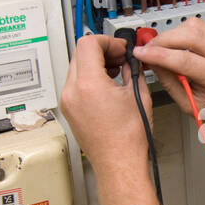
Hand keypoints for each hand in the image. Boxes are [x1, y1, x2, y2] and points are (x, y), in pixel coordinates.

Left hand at [59, 34, 152, 175]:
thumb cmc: (128, 138)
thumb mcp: (137, 95)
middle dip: (101, 50)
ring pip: (76, 67)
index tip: (119, 47)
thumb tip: (129, 60)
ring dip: (94, 63)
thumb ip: (131, 70)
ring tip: (115, 71)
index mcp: (88, 84)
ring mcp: (67, 101)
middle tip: (119, 56)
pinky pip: (75, 83)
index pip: (88, 43)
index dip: (107, 41)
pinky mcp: (69, 110)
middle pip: (79, 52)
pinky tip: (107, 84)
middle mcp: (72, 92)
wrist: (119, 162)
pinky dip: (89, 77)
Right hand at [132, 17, 204, 118]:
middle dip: (162, 40)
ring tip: (162, 49)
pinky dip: (181, 33)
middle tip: (148, 49)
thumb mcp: (190, 105)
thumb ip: (170, 82)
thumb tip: (152, 62)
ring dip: (171, 35)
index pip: (184, 59)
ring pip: (192, 25)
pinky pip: (197, 26)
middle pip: (188, 35)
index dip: (157, 54)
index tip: (140, 53)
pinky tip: (176, 46)